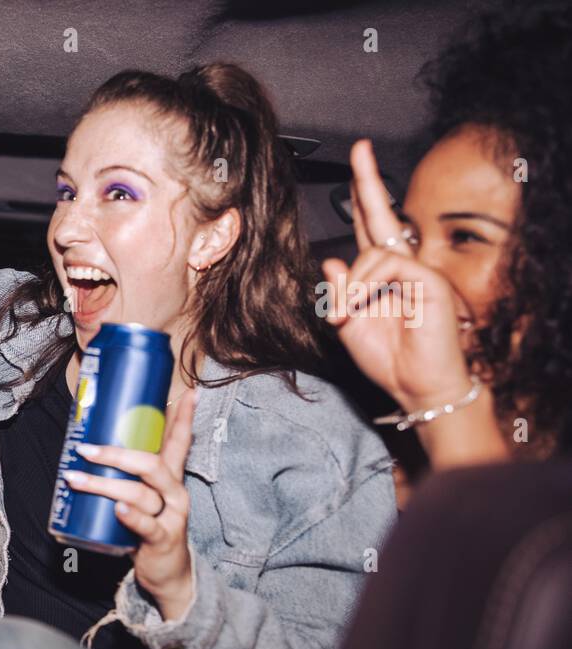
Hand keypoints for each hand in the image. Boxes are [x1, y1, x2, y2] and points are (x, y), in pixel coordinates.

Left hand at [64, 388, 197, 620]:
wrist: (169, 575)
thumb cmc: (149, 528)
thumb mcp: (143, 498)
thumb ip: (126, 477)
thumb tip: (91, 448)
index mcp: (170, 479)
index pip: (180, 443)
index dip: (184, 419)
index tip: (188, 393)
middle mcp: (174, 494)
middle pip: (152, 464)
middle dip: (117, 454)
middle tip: (85, 449)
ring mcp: (170, 517)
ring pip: (140, 493)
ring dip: (104, 484)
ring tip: (75, 479)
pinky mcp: (162, 540)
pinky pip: (147, 526)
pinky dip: (131, 517)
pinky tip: (118, 510)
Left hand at [322, 139, 473, 410]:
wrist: (415, 386)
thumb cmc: (387, 359)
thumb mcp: (347, 325)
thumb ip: (338, 292)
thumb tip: (331, 258)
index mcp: (380, 275)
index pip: (370, 229)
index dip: (361, 199)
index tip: (355, 165)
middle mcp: (401, 267)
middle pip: (383, 216)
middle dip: (369, 181)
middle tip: (360, 150)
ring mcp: (418, 271)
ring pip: (373, 253)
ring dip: (351, 285)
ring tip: (347, 315)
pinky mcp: (429, 280)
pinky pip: (389, 265)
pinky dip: (366, 285)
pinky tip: (360, 307)